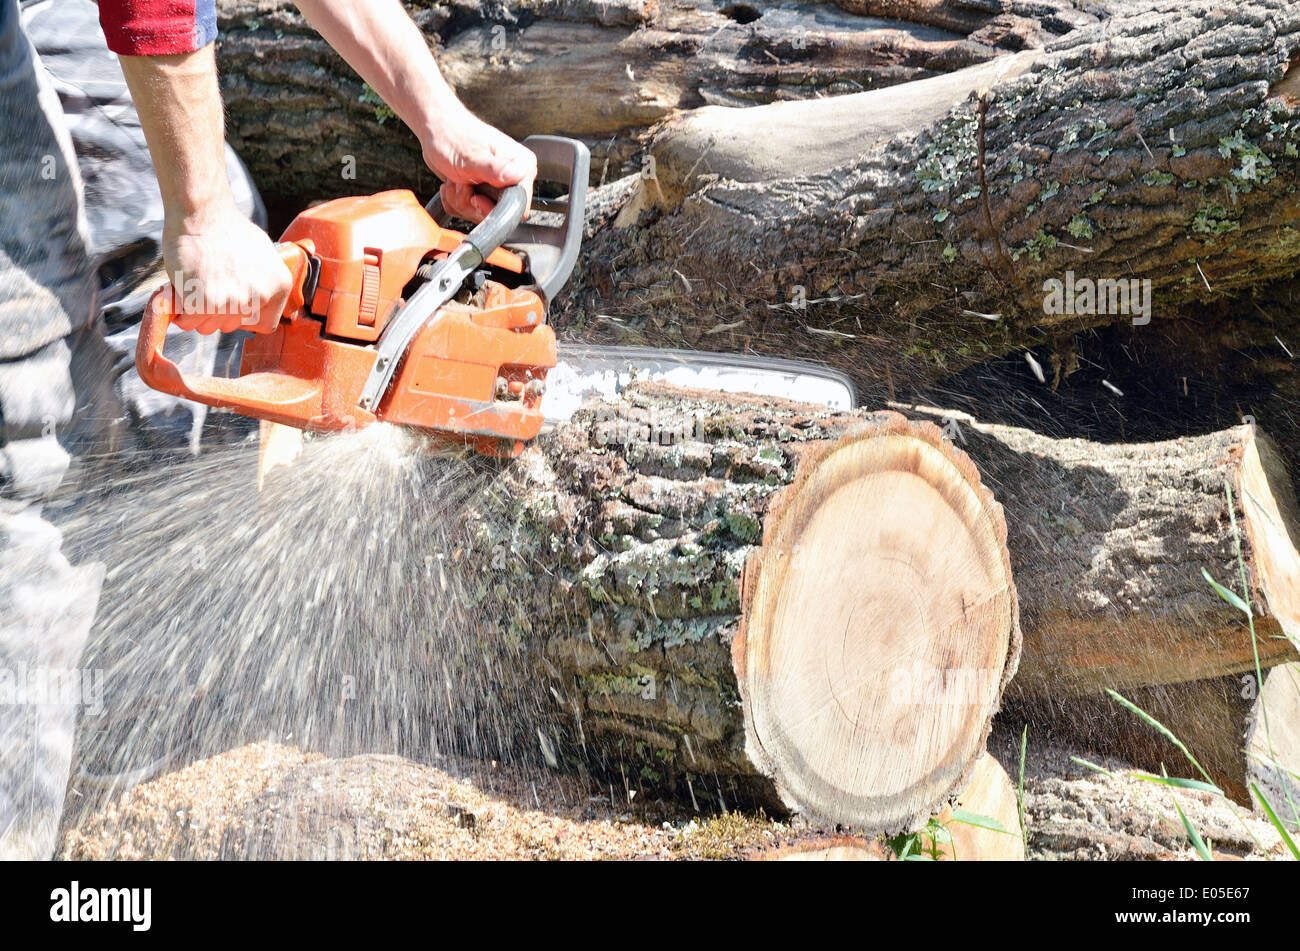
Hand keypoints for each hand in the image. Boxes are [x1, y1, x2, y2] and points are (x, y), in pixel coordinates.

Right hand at [162, 202, 291, 334]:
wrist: (202, 214)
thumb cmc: (227, 229)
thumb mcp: (264, 255)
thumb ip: (264, 282)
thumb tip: (258, 298)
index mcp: (279, 286)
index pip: (264, 324)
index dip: (245, 317)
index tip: (234, 304)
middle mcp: (259, 297)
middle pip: (232, 326)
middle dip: (217, 313)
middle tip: (209, 285)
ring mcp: (232, 302)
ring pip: (208, 327)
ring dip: (197, 313)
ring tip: (197, 285)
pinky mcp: (205, 302)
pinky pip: (188, 321)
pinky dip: (181, 310)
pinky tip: (183, 289)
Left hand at [421, 102, 536, 222]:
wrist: (436, 129)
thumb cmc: (452, 136)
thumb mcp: (472, 158)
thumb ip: (494, 169)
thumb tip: (516, 176)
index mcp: (521, 166)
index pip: (519, 207)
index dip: (494, 208)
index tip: (475, 197)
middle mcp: (514, 176)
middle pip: (499, 213)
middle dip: (473, 205)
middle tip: (460, 185)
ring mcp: (500, 183)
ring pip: (483, 213)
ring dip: (461, 202)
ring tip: (454, 181)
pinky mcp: (486, 189)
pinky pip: (472, 210)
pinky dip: (457, 202)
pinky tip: (453, 185)